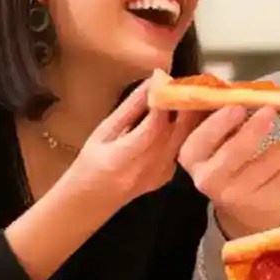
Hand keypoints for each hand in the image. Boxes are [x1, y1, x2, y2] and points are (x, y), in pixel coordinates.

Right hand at [64, 78, 200, 210]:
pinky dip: (186, 129)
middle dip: (187, 104)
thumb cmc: (90, 164)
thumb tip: (152, 82)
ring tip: (190, 93)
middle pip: (180, 131)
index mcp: (127, 157)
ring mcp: (163, 173)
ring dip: (190, 115)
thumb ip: (130, 108)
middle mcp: (150, 167)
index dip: (165, 100)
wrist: (91, 201)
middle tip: (189, 81)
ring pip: (186, 139)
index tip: (167, 78)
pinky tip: (185, 114)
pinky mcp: (169, 174)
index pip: (156, 125)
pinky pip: (182, 147)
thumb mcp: (104, 132)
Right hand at [178, 105, 279, 238]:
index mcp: (193, 157)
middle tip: (271, 111)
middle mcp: (210, 178)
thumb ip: (227, 117)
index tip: (239, 107)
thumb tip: (249, 93)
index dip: (221, 122)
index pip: (202, 138)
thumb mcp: (217, 143)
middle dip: (256, 128)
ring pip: (270, 161)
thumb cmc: (228, 165)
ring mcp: (238, 194)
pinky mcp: (264, 203)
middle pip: (236, 151)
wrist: (242, 213)